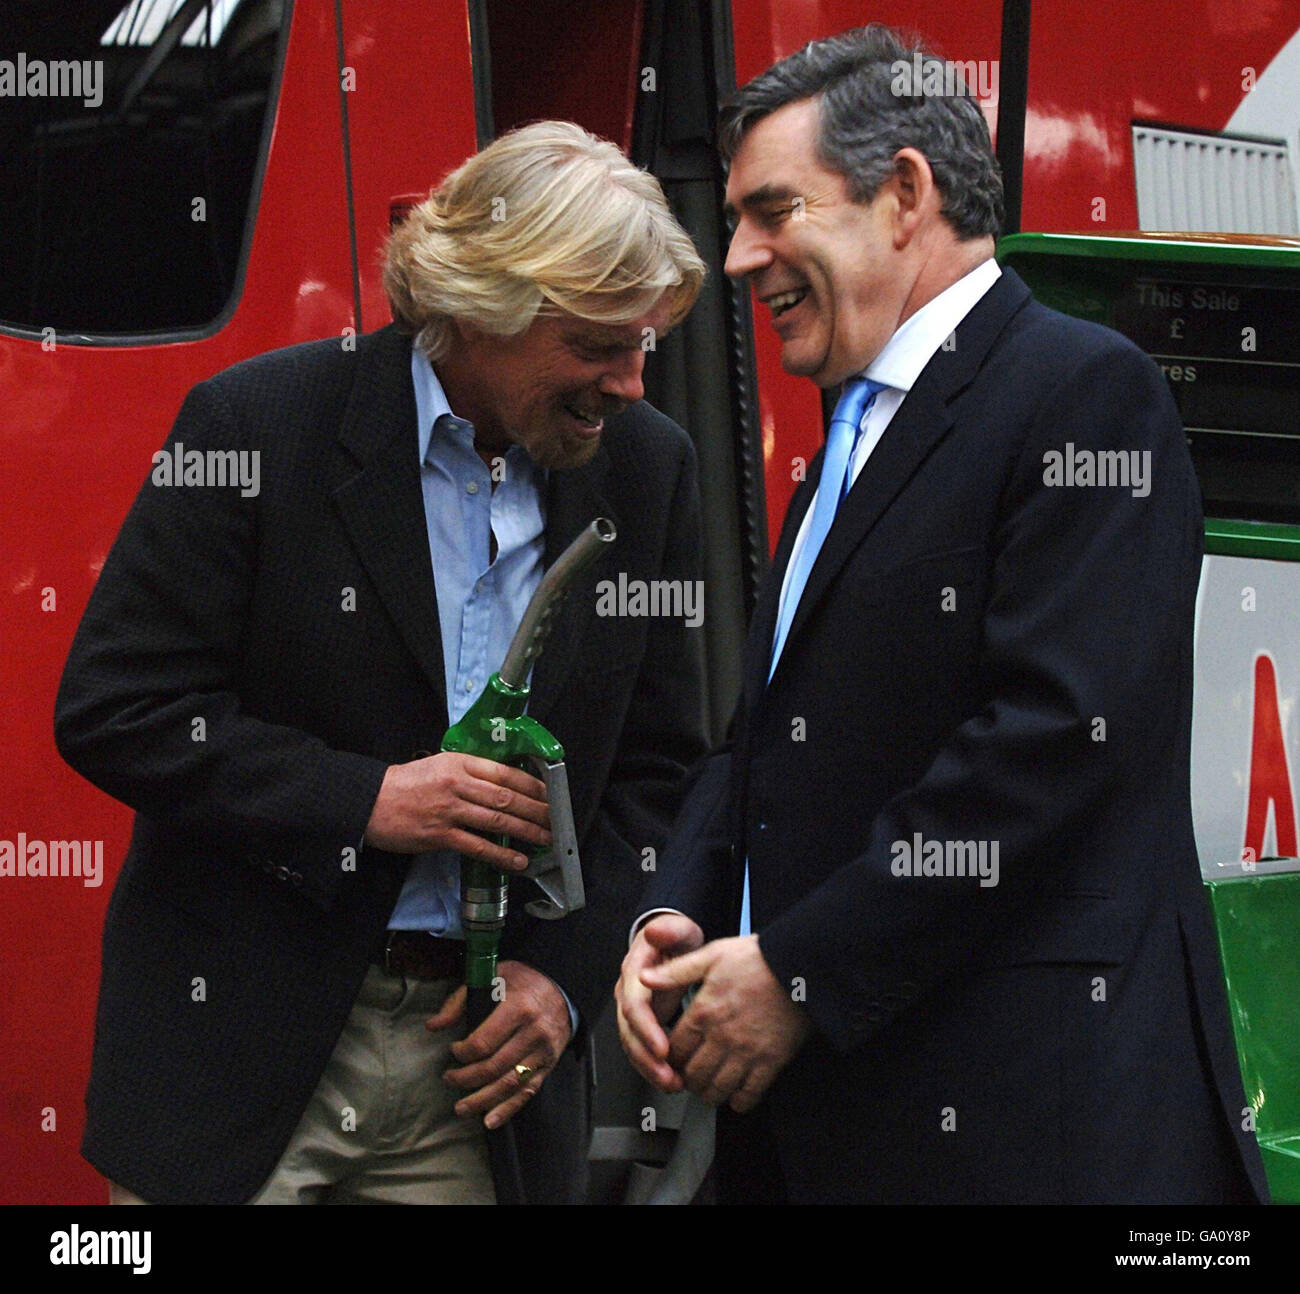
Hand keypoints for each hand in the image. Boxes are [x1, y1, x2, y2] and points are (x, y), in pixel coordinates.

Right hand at [364, 752, 550, 868]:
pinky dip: (501, 855)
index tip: (549, 793)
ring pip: (498, 821)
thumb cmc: (406, 783)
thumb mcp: (439, 765)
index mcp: (459, 763)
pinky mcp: (440, 836)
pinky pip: (478, 847)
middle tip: (555, 818)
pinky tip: (518, 861)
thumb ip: (469, 772)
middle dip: (537, 809)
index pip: (505, 773)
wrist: (369, 801)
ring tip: (545, 839)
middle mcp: (458, 784)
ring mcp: (450, 810)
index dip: (532, 785)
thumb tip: (503, 783)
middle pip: (507, 797)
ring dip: (526, 831)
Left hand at [430, 960, 571, 1128]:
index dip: (462, 1053)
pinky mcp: (549, 1065)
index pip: (484, 1042)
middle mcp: (533, 1033)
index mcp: (518, 1008)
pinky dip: (508, 1109)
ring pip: (510, 1085)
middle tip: (449, 1079)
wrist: (564, 987)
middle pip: (494, 1067)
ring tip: (461, 1109)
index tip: (453, 1050)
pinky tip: (490, 1120)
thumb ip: (460, 1000)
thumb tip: (433, 1026)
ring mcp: (543, 1052)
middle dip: (466, 1079)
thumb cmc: (523, 980)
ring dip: (482, 1101)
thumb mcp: (493, 976)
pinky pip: (528, 1092)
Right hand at [614, 913, 703, 1092]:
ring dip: (649, 1068)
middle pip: (628, 1032)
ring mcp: (632, 1010)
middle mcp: (628, 993)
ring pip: (632, 1045)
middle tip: (668, 1077)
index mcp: (635, 972)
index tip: (663, 1048)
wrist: (670, 943)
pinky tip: (671, 1079)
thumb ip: (670, 930)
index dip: (647, 1029)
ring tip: (672, 1084)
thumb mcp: (679, 930)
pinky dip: (654, 1067)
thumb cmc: (675, 939)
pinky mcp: (641, 1023)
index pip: (634, 1005)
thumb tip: (655, 932)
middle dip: (647, 1058)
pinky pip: (641, 1048)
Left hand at [642, 934, 810, 1112]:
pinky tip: (737, 1095)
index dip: (669, 1057)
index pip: (674, 1049)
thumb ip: (676, 971)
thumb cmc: (758, 958)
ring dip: (709, 1093)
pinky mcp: (771, 1062)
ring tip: (709, 1087)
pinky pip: (749, 1094)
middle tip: (690, 1077)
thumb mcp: (711, 955)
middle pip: (693, 1075)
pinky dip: (739, 1101)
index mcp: (704, 1011)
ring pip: (717, 1089)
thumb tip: (645, 978)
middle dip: (687, 1079)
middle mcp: (722, 1037)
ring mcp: (747, 1052)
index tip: (673, 1058)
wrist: (800, 966)